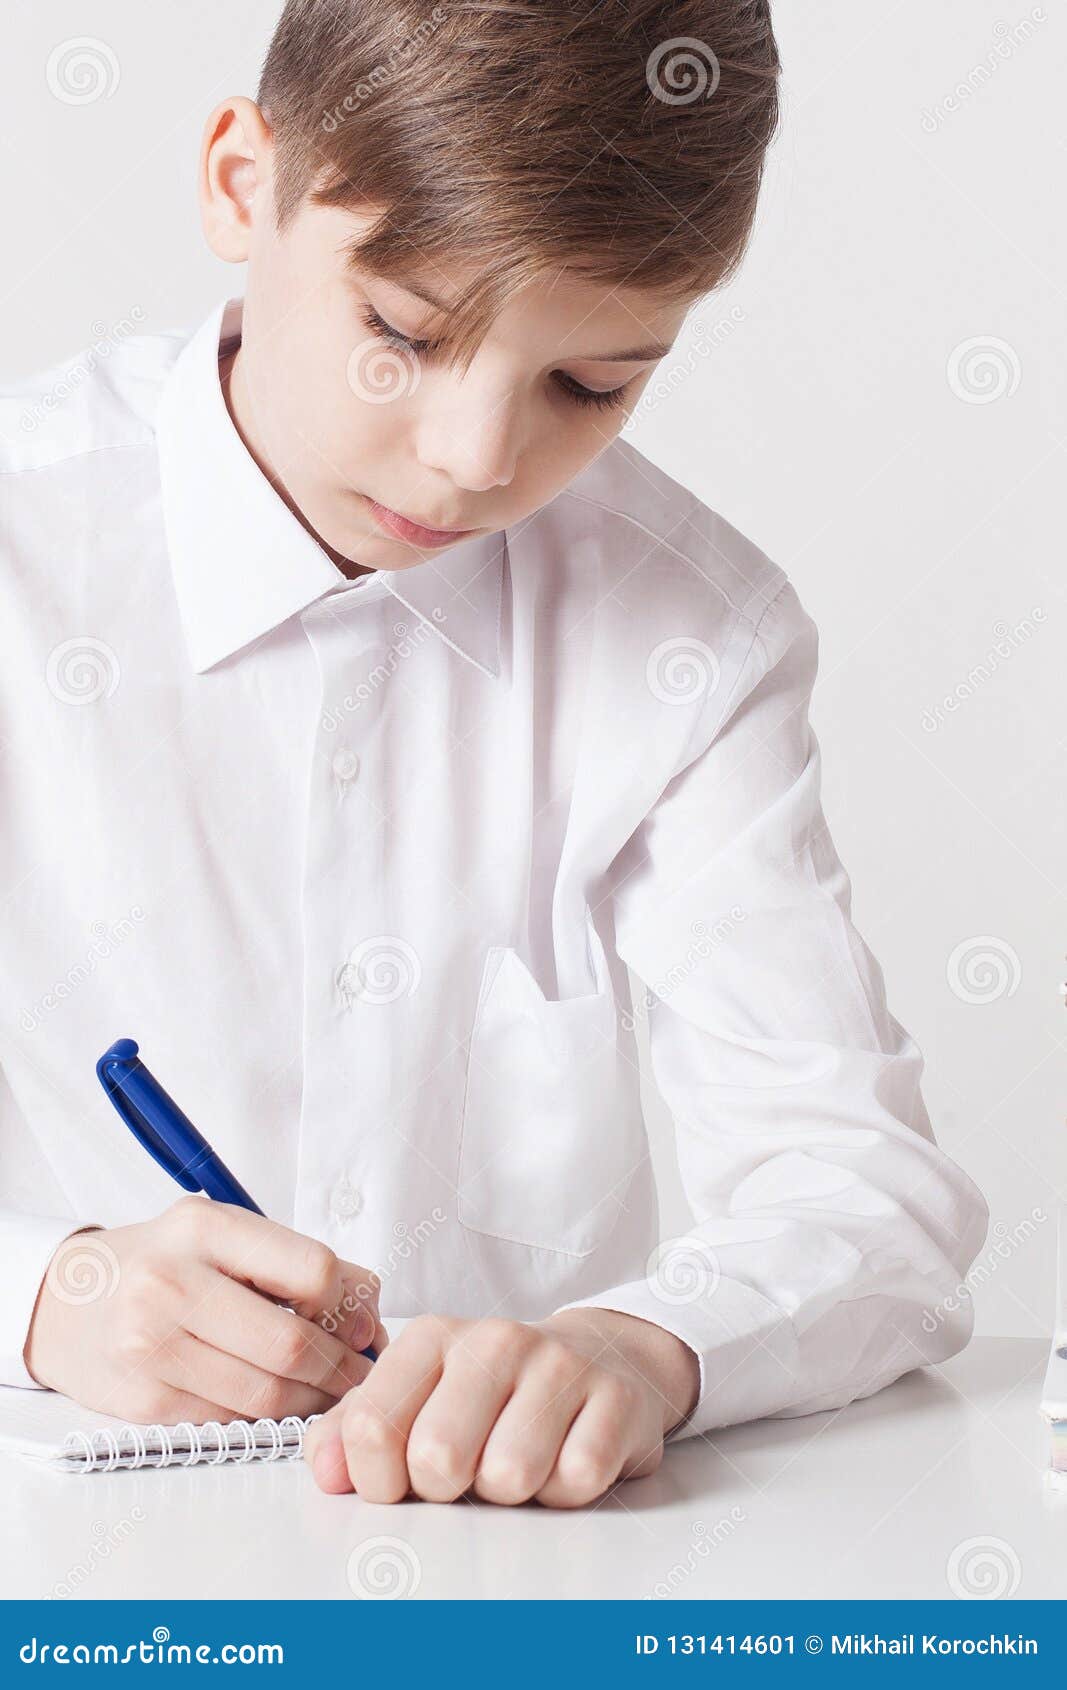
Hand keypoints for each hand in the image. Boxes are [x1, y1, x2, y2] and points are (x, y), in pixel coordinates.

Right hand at [23, 1196, 387, 1423]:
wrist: (68, 1303)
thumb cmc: (163, 1264)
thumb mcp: (224, 1236)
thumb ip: (297, 1265)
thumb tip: (367, 1320)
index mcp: (203, 1227)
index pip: (310, 1269)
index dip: (350, 1305)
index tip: (360, 1324)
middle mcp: (170, 1282)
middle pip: (290, 1343)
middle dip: (340, 1368)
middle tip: (359, 1376)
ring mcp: (150, 1345)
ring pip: (265, 1393)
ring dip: (314, 1401)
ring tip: (330, 1394)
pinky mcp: (143, 1401)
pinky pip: (231, 1420)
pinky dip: (269, 1417)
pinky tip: (280, 1403)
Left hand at [303, 1306, 700, 1507]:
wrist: (601, 1358)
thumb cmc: (495, 1392)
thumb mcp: (418, 1397)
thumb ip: (355, 1430)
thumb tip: (325, 1471)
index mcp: (433, 1339)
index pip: (371, 1427)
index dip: (379, 1480)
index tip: (400, 1480)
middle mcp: (495, 1340)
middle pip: (438, 1459)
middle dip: (448, 1490)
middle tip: (468, 1471)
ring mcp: (560, 1365)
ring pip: (510, 1476)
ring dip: (512, 1493)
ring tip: (520, 1459)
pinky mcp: (616, 1399)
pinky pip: (575, 1481)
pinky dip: (566, 1492)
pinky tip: (565, 1457)